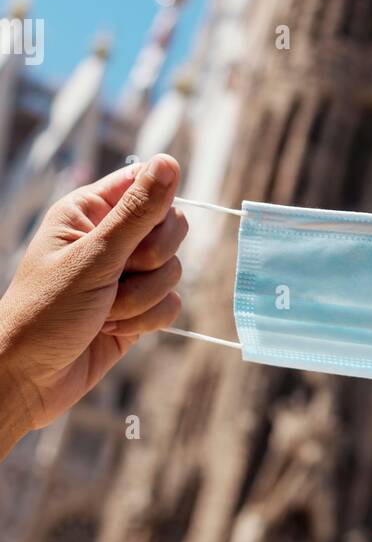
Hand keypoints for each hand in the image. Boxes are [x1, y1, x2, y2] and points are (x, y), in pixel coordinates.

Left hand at [0, 155, 186, 457]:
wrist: (27, 380)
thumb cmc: (45, 313)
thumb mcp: (93, 259)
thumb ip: (136, 212)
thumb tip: (169, 162)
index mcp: (89, 211)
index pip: (146, 183)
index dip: (157, 206)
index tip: (142, 233)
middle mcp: (110, 238)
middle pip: (171, 229)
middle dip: (152, 261)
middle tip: (116, 276)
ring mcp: (125, 275)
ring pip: (173, 271)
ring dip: (142, 299)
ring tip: (104, 312)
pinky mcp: (137, 308)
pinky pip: (171, 304)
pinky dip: (148, 320)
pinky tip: (113, 329)